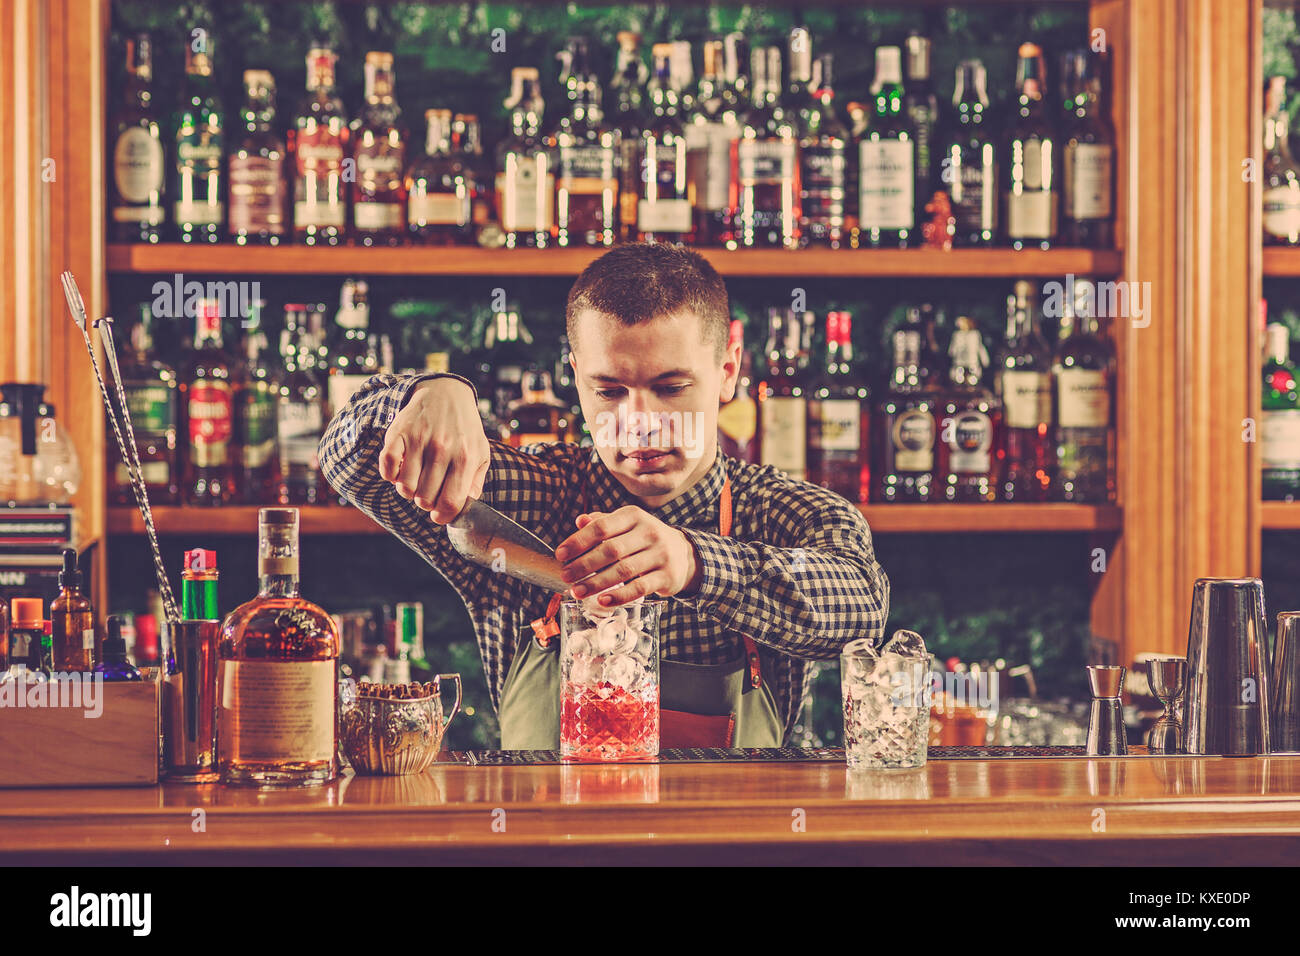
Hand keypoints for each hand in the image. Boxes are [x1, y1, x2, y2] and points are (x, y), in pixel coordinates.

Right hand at [379, 377, 489, 523]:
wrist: (445, 393)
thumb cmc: (464, 429)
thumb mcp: (480, 452)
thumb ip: (475, 481)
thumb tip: (466, 506)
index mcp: (465, 457)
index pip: (450, 502)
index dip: (442, 516)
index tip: (438, 515)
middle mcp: (442, 449)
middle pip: (425, 499)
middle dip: (425, 502)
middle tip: (428, 491)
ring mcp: (419, 440)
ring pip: (405, 487)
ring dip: (408, 490)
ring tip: (416, 479)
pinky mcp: (398, 433)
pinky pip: (387, 468)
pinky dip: (390, 476)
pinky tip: (401, 469)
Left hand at [555, 506, 702, 606]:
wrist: (684, 553)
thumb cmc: (644, 539)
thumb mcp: (627, 525)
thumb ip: (603, 522)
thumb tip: (579, 520)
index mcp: (634, 516)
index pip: (602, 527)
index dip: (578, 541)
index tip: (560, 554)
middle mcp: (649, 532)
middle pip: (611, 550)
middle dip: (584, 565)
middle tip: (566, 575)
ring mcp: (660, 554)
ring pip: (624, 570)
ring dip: (597, 583)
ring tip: (577, 591)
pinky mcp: (667, 576)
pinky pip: (640, 588)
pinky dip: (619, 596)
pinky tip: (603, 601)